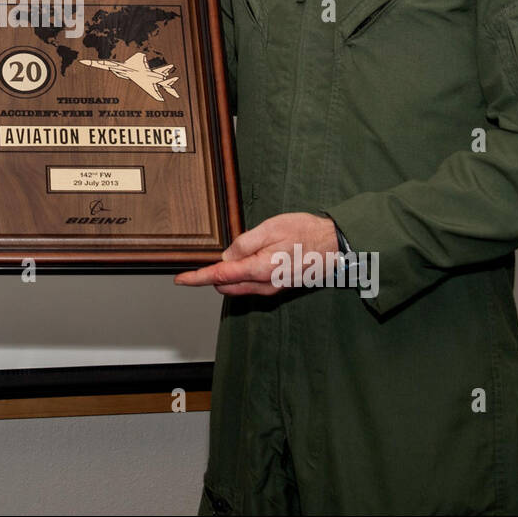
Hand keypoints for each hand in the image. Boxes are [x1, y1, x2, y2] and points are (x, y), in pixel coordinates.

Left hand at [174, 212, 337, 295]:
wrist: (336, 245)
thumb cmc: (305, 232)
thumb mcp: (271, 228)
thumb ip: (245, 243)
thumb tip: (226, 256)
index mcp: (260, 269)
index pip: (220, 276)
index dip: (198, 278)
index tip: (181, 279)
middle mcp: (265, 285)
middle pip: (226, 285)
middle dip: (212, 275)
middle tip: (206, 257)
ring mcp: (273, 288)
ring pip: (239, 287)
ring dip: (228, 276)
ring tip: (231, 254)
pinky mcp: (279, 287)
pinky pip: (252, 285)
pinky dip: (242, 276)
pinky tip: (248, 259)